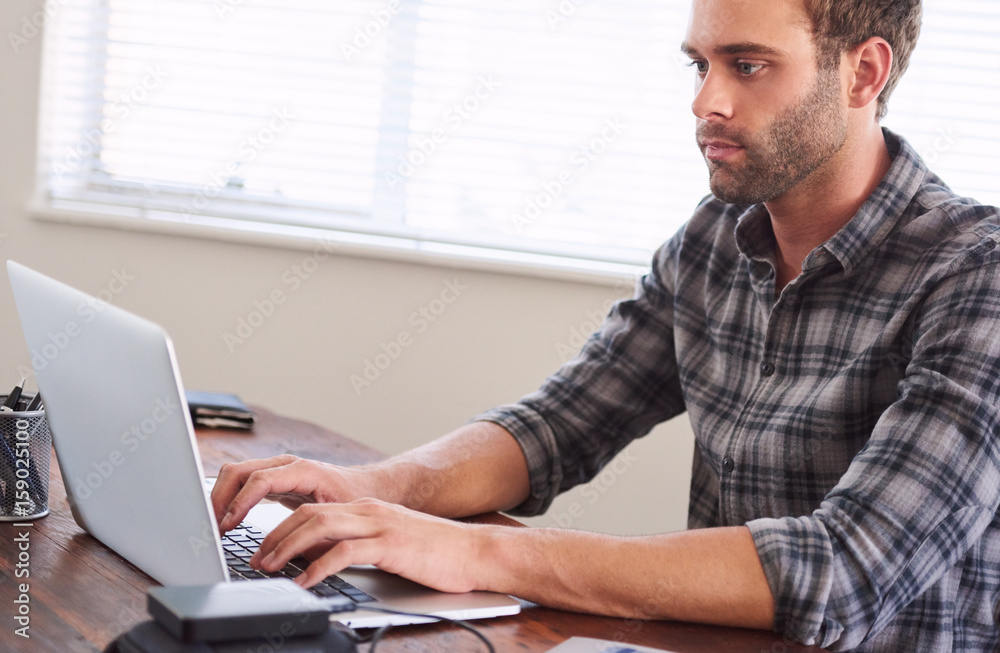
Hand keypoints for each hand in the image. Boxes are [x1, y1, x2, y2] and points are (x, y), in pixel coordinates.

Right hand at [211, 454, 382, 532]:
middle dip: (221, 499)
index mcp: (303, 470)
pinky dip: (229, 499)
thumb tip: (293, 551)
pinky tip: (226, 521)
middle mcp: (286, 465)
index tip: (228, 524)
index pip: (260, 479)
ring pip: (236, 474)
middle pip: (239, 471)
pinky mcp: (273, 479)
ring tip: (215, 527)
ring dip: (221, 498)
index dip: (240, 502)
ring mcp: (277, 469)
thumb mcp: (338, 515)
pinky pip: (242, 482)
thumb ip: (315, 529)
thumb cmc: (354, 499)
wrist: (364, 486)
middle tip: (212, 528)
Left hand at [249, 498, 485, 593]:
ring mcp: (380, 524)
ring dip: (287, 546)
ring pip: (320, 526)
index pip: (314, 509)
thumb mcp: (391, 545)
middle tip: (256, 558)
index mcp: (368, 510)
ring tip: (268, 567)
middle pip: (309, 513)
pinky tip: (304, 582)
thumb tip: (324, 562)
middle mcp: (370, 511)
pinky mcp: (390, 544)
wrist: (476, 552)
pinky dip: (318, 567)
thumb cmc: (437, 554)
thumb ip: (361, 547)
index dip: (283, 527)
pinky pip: (345, 552)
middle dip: (275, 535)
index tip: (263, 547)